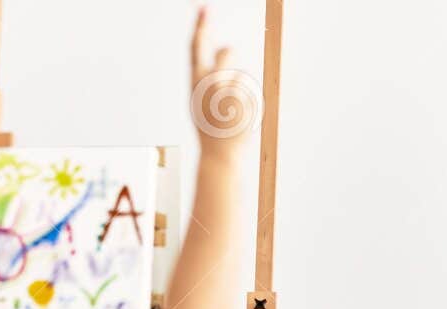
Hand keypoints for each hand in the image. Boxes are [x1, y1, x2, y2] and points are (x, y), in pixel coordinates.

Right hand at [189, 7, 257, 155]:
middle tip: (229, 73)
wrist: (219, 155)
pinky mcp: (243, 99)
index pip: (196, 47)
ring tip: (232, 110)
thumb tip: (225, 47)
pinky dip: (250, 100)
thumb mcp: (201, 100)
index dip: (201, 26)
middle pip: (227, 52)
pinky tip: (241, 116)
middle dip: (230, 57)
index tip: (205, 9)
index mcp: (194, 83)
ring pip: (242, 74)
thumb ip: (208, 74)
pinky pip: (252, 89)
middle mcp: (209, 83)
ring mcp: (227, 91)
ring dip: (241, 88)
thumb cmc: (210, 128)